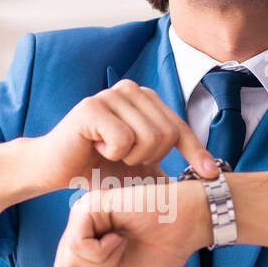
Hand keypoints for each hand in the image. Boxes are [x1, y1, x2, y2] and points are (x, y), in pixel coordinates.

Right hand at [36, 80, 216, 194]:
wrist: (55, 169)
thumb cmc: (98, 169)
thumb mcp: (140, 170)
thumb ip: (167, 166)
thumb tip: (207, 176)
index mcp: (145, 100)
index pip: (180, 127)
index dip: (196, 153)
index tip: (211, 175)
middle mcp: (130, 90)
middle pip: (167, 133)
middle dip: (150, 159)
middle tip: (124, 159)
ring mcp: (110, 95)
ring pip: (148, 137)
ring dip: (130, 158)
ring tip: (110, 154)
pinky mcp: (91, 107)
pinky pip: (123, 140)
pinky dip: (112, 155)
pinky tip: (96, 149)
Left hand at [53, 180, 211, 266]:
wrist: (187, 224)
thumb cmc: (164, 252)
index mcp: (85, 240)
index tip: (119, 264)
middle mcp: (78, 224)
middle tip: (121, 256)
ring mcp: (82, 212)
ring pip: (69, 259)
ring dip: (103, 262)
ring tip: (122, 243)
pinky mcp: (90, 205)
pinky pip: (78, 246)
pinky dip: (102, 252)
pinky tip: (120, 237)